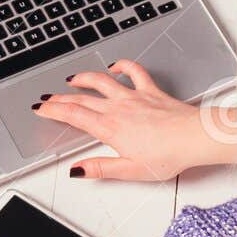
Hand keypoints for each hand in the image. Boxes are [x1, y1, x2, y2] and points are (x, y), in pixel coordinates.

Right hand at [32, 60, 236, 181]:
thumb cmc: (169, 155)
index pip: (74, 116)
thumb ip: (100, 168)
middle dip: (61, 97)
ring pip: (102, 81)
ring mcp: (134, 97)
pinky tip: (115, 66)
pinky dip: (122, 66)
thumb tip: (77, 169)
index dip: (53, 110)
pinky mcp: (151, 91)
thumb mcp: (129, 171)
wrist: (195, 138)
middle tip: (48, 98)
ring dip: (84, 78)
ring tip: (73, 79)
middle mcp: (119, 108)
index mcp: (110, 129)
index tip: (41, 108)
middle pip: (82, 99)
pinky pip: (134, 72)